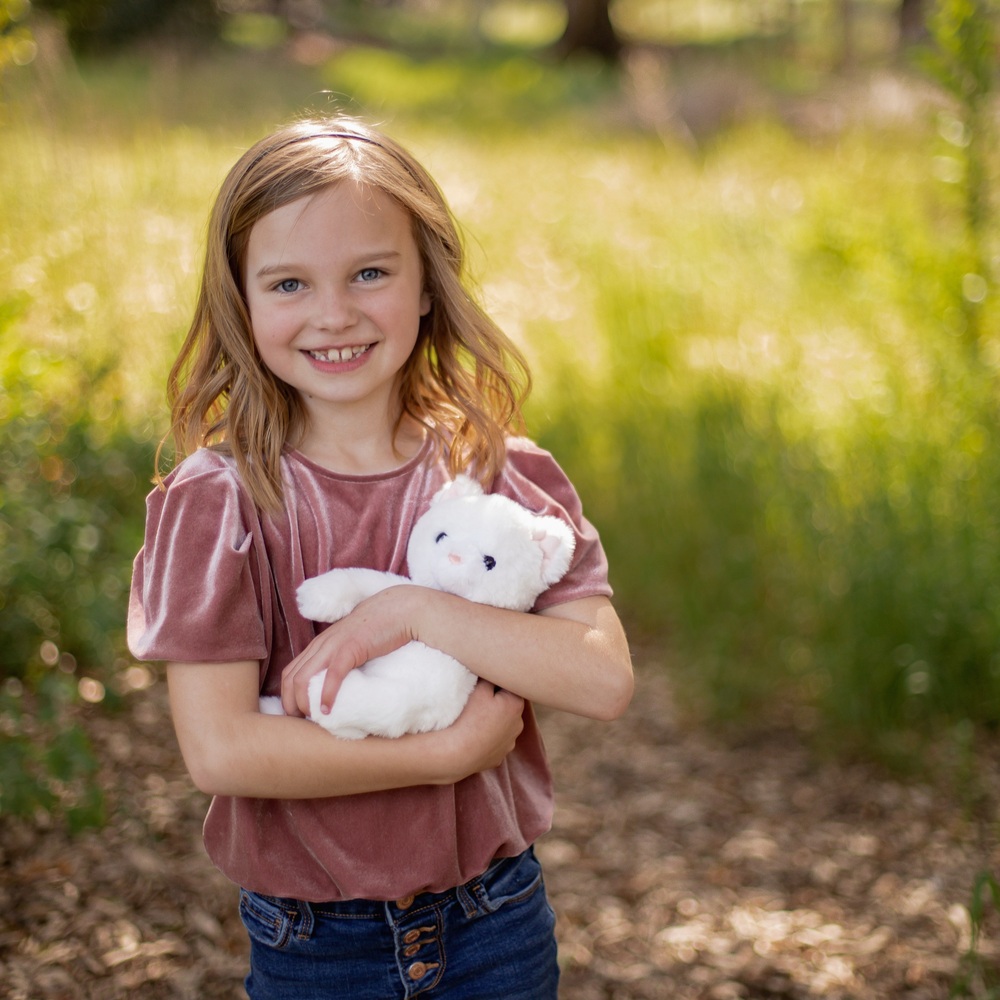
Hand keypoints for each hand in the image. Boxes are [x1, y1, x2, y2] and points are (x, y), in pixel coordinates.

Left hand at [281, 587, 415, 716]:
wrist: (398, 610)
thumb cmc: (379, 631)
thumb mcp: (352, 646)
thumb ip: (341, 660)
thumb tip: (341, 687)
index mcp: (319, 645)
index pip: (290, 672)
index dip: (288, 696)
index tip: (299, 715)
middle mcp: (321, 645)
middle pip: (291, 678)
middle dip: (291, 704)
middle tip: (302, 722)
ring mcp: (334, 645)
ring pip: (304, 678)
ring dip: (304, 702)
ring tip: (313, 719)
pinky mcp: (350, 647)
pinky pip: (332, 674)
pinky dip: (327, 694)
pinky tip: (328, 709)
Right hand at [432, 680, 524, 781]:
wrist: (457, 753)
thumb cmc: (469, 718)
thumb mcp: (479, 689)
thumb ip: (490, 676)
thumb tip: (492, 671)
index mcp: (516, 705)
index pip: (510, 687)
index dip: (496, 685)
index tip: (484, 686)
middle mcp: (518, 725)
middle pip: (507, 707)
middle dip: (496, 703)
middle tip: (478, 702)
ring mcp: (509, 743)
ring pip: (502, 725)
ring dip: (493, 721)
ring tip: (475, 721)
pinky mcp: (499, 757)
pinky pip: (495, 742)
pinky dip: (488, 738)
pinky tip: (475, 736)